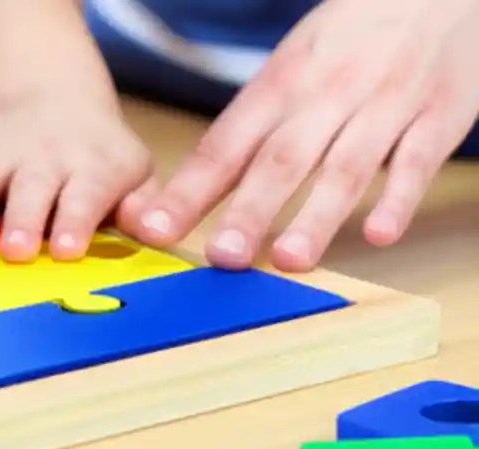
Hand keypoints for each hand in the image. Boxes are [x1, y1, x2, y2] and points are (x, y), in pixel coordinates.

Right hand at [0, 89, 153, 261]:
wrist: (56, 101)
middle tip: (16, 251)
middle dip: (23, 219)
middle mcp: (47, 158)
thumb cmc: (100, 160)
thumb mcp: (136, 175)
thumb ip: (143, 206)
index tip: (69, 250)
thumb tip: (154, 230)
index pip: (86, 194)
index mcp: (93, 167)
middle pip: (33, 188)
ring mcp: (3, 153)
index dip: (77, 221)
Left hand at [126, 0, 478, 270]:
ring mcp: (383, 105)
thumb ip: (247, 134)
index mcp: (278, 86)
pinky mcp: (438, 116)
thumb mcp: (287, 72)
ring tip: (290, 260)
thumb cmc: (344, 45)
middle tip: (222, 258)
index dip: (188, 191)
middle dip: (248, 211)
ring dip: (317, 216)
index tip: (154, 230)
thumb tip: (185, 199)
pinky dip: (399, 198)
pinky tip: (381, 235)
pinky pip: (416, 160)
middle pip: (280, 160)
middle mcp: (325, 96)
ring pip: (345, 167)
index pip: (223, 146)